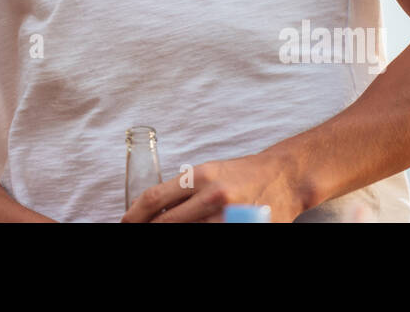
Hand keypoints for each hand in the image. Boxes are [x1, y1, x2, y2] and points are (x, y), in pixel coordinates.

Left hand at [121, 151, 305, 222]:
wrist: (284, 177)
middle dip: (149, 230)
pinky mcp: (242, 228)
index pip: (155, 198)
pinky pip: (210, 237)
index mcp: (200, 176)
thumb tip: (152, 210)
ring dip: (171, 234)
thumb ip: (182, 190)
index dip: (134, 214)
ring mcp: (228, 217)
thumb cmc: (243, 174)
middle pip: (166, 223)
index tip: (125, 222)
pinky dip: (196, 237)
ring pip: (187, 233)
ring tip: (162, 232)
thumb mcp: (208, 171)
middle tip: (139, 232)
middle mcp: (212, 196)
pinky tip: (192, 232)